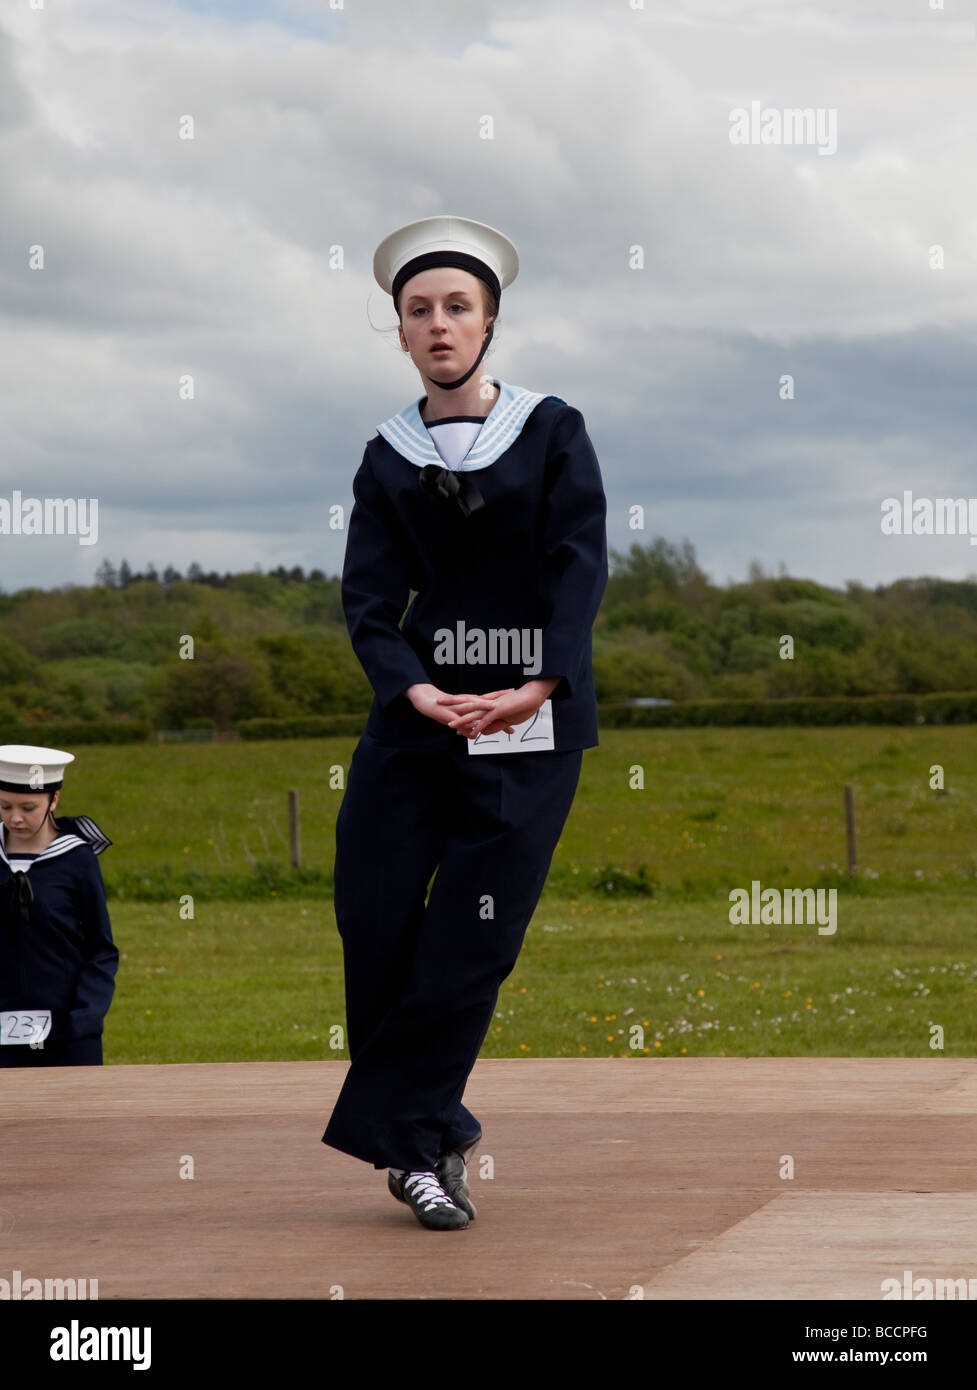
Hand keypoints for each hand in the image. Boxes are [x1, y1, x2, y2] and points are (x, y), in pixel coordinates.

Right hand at [405, 683, 512, 734]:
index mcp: (470, 704)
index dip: (503, 700)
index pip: (490, 701)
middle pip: (488, 701)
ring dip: (488, 707)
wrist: (424, 699)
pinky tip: (475, 719)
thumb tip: (473, 735)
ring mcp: (459, 707)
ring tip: (501, 707)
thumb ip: (465, 727)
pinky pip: (462, 714)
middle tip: (516, 699)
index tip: (517, 699)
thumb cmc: (439, 708)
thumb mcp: (455, 721)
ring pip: (476, 706)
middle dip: (502, 701)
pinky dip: (470, 716)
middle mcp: (467, 703)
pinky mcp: (450, 711)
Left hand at [441, 678, 558, 738]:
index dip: (457, 702)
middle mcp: (488, 703)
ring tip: (449, 725)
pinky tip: (472, 733)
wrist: (534, 693)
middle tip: (437, 702)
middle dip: (451, 703)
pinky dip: (479, 727)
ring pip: (474, 713)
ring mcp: (493, 706)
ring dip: (461, 720)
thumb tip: (481, 732)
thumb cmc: (522, 704)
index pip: (469, 702)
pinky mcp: (500, 710)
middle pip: (466, 702)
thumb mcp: (505, 718)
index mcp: (488, 702)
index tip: (445, 702)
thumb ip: (492, 726)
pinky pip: (487, 720)